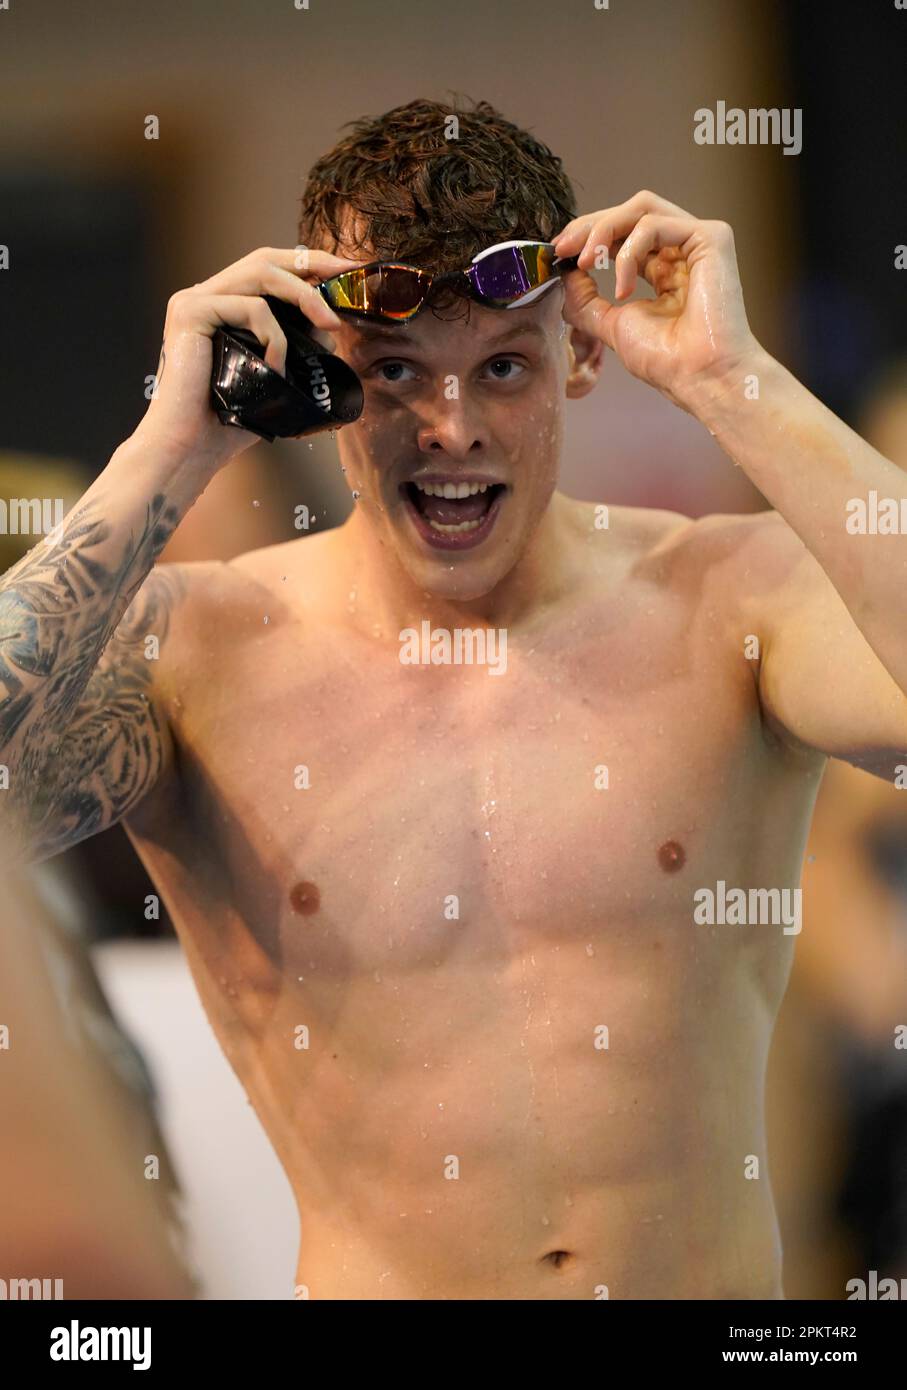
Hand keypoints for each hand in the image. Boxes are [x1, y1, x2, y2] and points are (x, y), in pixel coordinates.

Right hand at [137, 246, 360, 465]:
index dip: (309, 265)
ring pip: (261, 273)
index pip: (269, 270)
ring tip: (330, 325)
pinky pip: (252, 308)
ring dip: (304, 296)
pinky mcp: (190, 312)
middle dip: (313, 263)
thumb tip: (328, 322)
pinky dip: (275, 337)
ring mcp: (194, 300)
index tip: (348, 271)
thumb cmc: (231, 421)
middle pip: (265, 258)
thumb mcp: (275, 374)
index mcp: (222, 306)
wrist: (192, 448)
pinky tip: (276, 368)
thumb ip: (296, 344)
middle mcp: (205, 296)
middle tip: (347, 275)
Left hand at [552, 191, 758, 408]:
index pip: (624, 233)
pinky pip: (654, 224)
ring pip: (642, 208)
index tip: (560, 252)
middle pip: (631, 212)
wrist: (699, 377)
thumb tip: (566, 273)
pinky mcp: (711, 237)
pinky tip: (623, 288)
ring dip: (604, 231)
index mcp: (665, 268)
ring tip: (586, 263)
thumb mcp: (612, 325)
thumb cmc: (667, 361)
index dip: (589, 235)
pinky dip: (628, 251)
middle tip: (564, 247)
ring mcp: (698, 241)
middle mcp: (683, 250)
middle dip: (590, 226)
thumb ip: (586, 300)